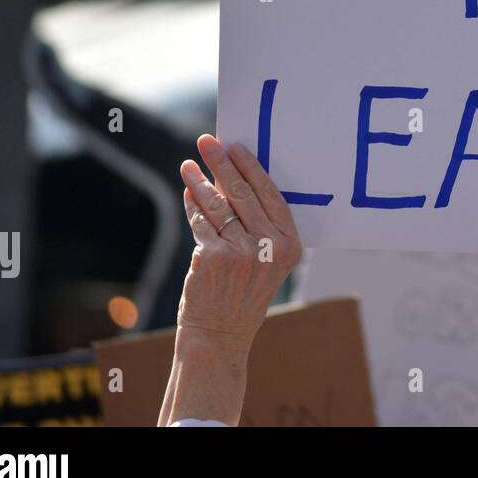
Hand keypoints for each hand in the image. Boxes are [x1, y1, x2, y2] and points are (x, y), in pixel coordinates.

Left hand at [157, 134, 301, 425]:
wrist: (220, 336)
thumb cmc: (242, 295)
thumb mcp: (266, 262)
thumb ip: (260, 227)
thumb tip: (234, 179)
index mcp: (290, 246)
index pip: (271, 195)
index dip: (252, 167)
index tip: (237, 146)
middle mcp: (269, 247)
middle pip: (243, 193)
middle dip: (223, 163)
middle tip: (208, 141)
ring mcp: (241, 252)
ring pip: (217, 204)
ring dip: (200, 180)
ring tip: (189, 164)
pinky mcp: (212, 257)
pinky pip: (199, 222)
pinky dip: (191, 204)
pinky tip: (187, 192)